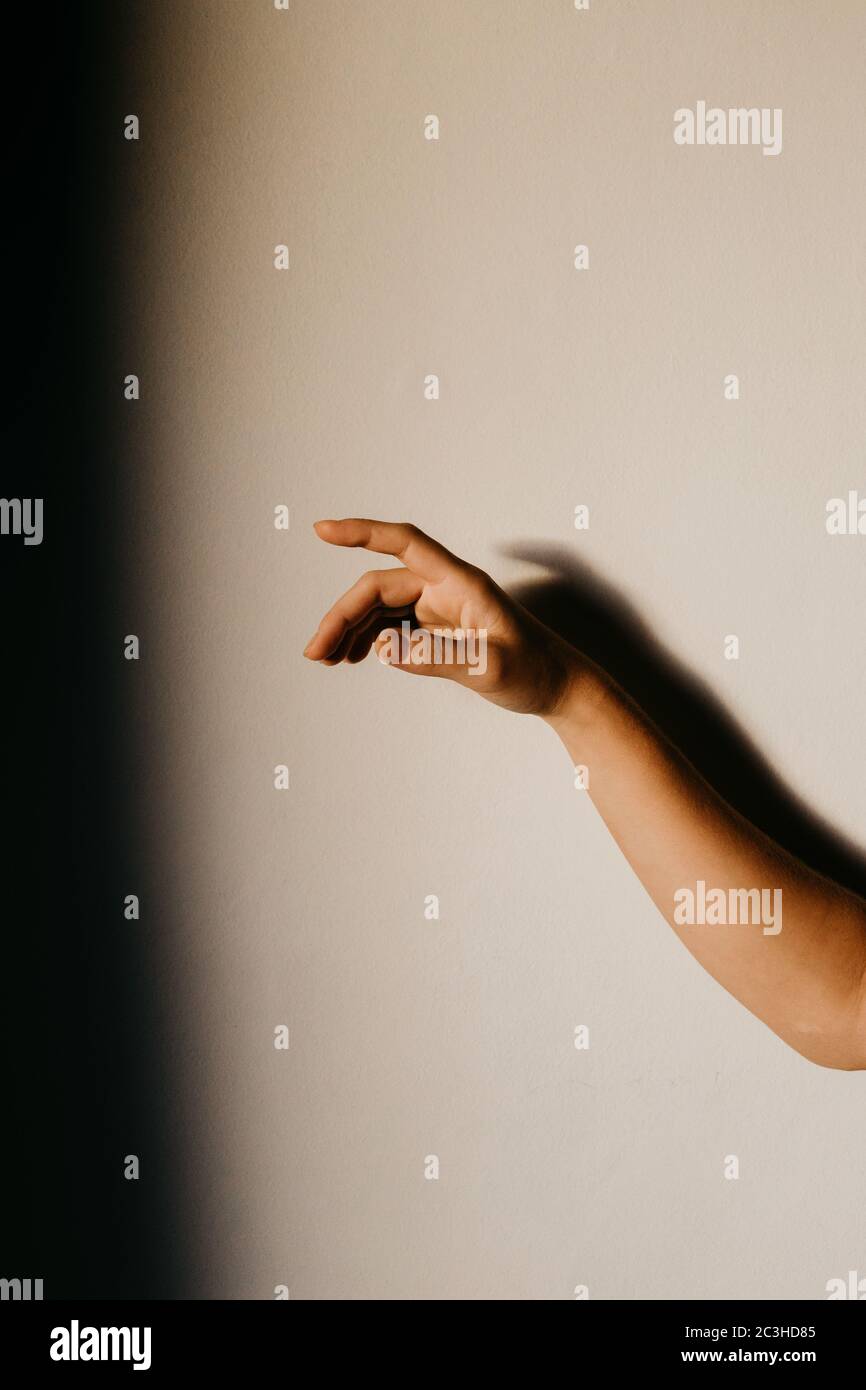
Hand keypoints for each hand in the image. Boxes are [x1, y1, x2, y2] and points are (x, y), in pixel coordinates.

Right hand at [304, 518, 581, 716]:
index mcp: (461, 583)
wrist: (559, 687)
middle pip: (379, 587)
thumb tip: (382, 648)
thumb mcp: (491, 668)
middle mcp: (445, 588)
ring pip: (380, 608)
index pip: (404, 543)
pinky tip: (350, 657)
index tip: (321, 530)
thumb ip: (438, 657)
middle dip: (342, 616)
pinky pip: (392, 625)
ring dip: (350, 630)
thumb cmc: (536, 671)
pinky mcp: (438, 627)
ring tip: (324, 660)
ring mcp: (439, 607)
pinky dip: (368, 639)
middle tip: (315, 653)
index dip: (362, 532)